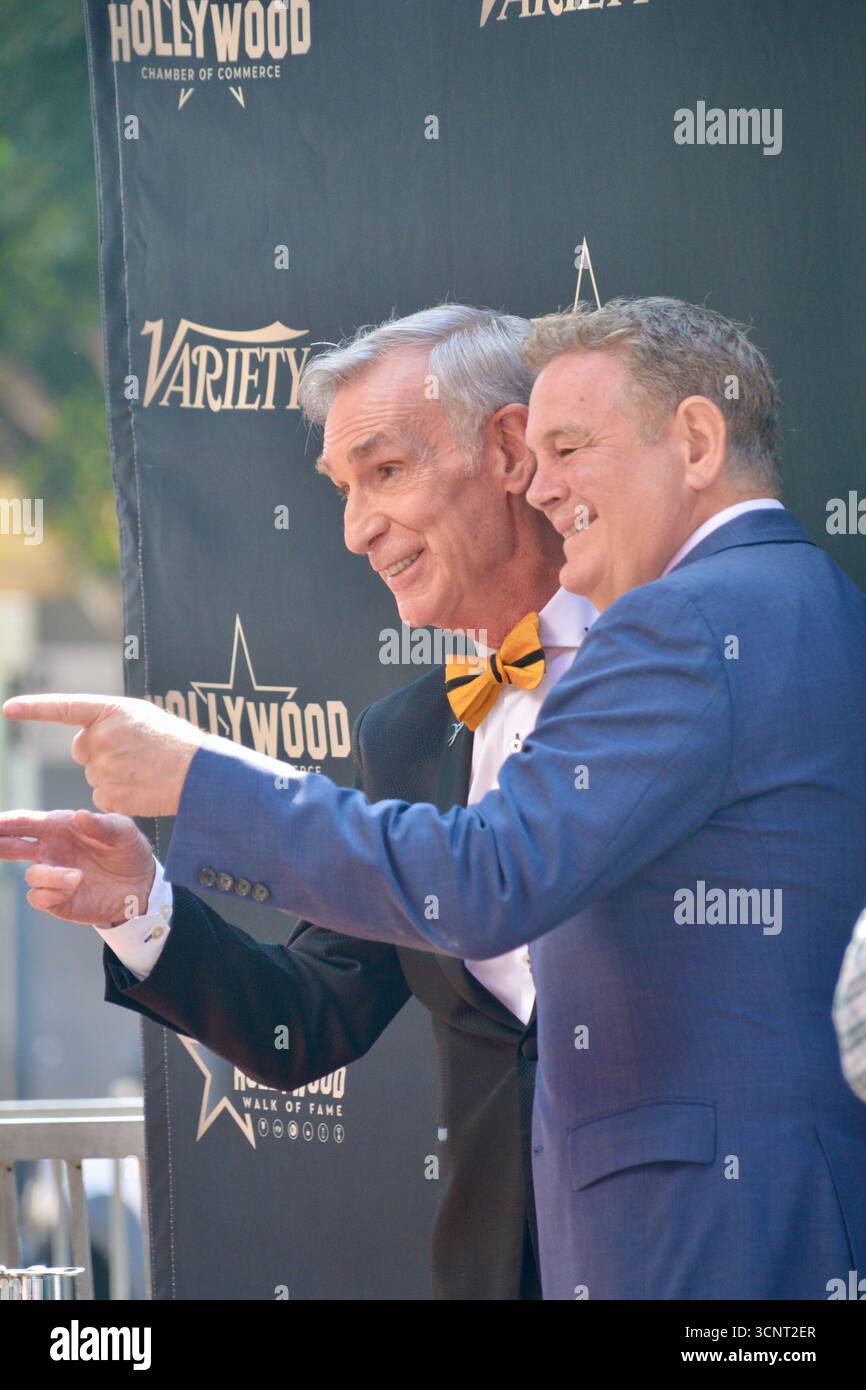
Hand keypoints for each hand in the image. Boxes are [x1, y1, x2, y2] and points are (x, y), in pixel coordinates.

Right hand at [0, 809, 155, 925]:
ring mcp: (52, 875)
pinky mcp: (57, 899)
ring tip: (79, 877)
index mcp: (60, 827)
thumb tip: (78, 816)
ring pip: (32, 875)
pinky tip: (74, 887)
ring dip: (50, 875)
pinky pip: (40, 897)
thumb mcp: (123, 832)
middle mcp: (50, 850)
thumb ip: (102, 824)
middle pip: (11, 846)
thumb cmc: (128, 850)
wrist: (141, 885)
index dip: (5, 822)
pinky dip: (52, 893)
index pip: (25, 822)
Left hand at [2, 694, 205, 816]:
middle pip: (81, 749)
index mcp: (111, 711)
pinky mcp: (108, 794)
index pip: (64, 707)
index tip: (8, 708)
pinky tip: (142, 789)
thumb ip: (111, 723)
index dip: (34, 708)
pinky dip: (118, 795)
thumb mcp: (143, 719)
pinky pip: (102, 796)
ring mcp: (103, 766)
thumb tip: (84, 743)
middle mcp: (102, 736)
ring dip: (113, 776)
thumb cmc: (175, 743)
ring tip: (145, 772)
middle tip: (133, 755)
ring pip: (94, 774)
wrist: (200, 774)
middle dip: (98, 753)